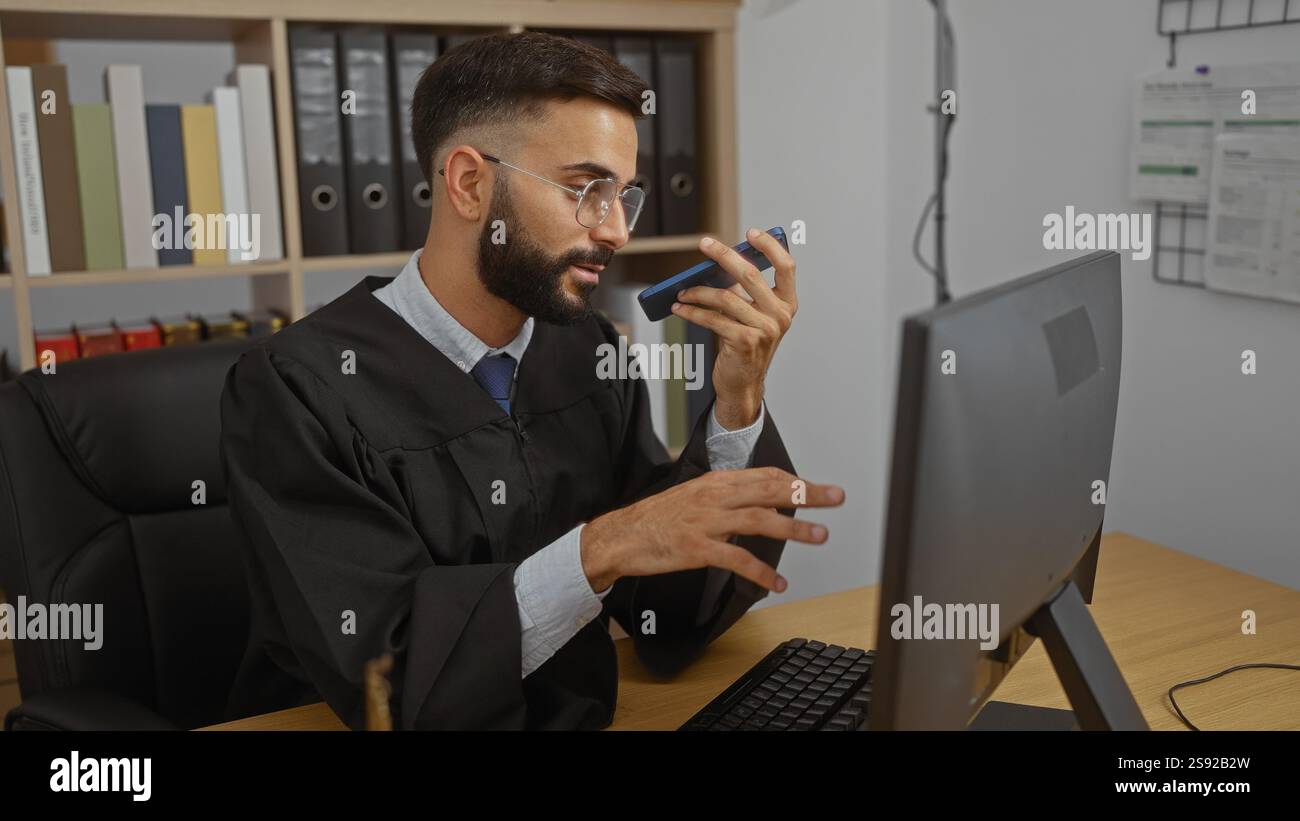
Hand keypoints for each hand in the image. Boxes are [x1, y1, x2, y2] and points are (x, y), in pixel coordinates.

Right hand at [580, 467, 843, 594]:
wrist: (620, 536)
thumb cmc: (656, 519)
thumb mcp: (693, 497)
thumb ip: (725, 498)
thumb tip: (754, 502)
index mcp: (715, 482)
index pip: (764, 476)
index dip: (795, 481)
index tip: (818, 488)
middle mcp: (714, 497)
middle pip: (769, 490)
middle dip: (806, 494)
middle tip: (835, 497)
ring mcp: (706, 522)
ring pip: (760, 520)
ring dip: (794, 529)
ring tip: (820, 536)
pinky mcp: (697, 548)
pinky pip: (737, 559)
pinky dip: (761, 572)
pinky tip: (777, 583)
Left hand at [671, 228, 797, 429]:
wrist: (744, 384)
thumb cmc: (747, 346)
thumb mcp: (755, 316)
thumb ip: (745, 291)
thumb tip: (717, 264)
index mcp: (787, 304)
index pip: (786, 266)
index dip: (770, 246)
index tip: (750, 233)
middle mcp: (780, 315)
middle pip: (750, 275)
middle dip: (724, 255)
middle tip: (705, 244)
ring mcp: (764, 330)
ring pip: (725, 297)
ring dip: (698, 291)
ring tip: (682, 292)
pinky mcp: (744, 342)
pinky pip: (712, 318)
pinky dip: (692, 312)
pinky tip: (680, 308)